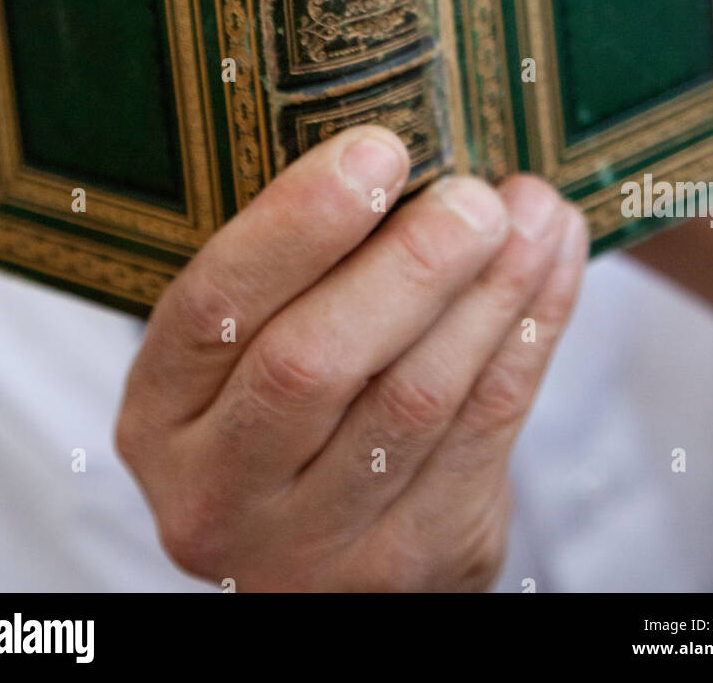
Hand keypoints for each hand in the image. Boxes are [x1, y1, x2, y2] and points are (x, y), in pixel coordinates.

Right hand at [116, 125, 588, 591]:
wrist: (325, 554)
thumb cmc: (285, 401)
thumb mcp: (246, 343)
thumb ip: (296, 270)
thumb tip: (396, 150)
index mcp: (160, 412)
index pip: (215, 306)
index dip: (298, 224)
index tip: (378, 152)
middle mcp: (217, 490)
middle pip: (313, 363)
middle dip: (410, 264)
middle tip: (476, 196)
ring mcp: (312, 545)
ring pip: (415, 399)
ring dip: (491, 291)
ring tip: (534, 216)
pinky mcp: (413, 563)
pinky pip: (485, 431)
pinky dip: (531, 334)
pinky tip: (553, 266)